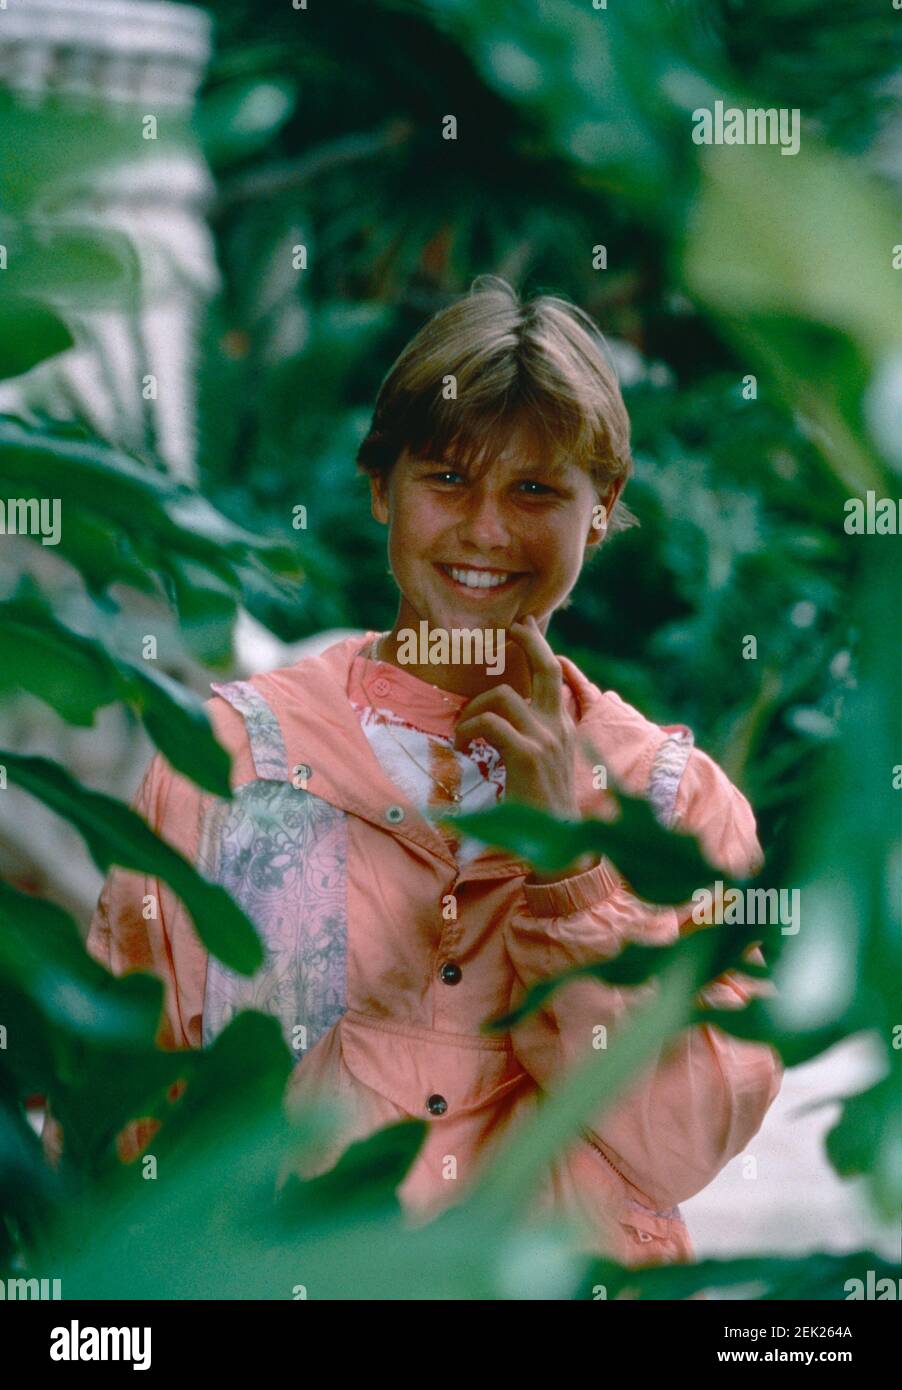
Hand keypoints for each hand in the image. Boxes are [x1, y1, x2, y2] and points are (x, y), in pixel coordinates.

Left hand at [453, 615, 578, 821]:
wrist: (562, 843)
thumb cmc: (545, 809)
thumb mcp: (545, 765)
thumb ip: (533, 739)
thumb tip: (507, 722)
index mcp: (563, 727)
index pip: (555, 676)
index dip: (540, 648)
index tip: (523, 629)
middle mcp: (558, 726)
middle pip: (546, 667)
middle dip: (528, 640)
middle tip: (510, 628)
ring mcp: (545, 739)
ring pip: (503, 696)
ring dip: (474, 709)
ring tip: (464, 733)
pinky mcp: (527, 755)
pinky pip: (489, 724)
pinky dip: (469, 731)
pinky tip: (464, 748)